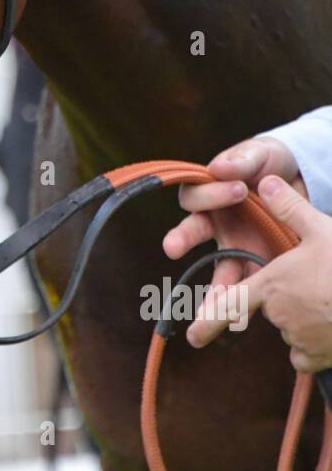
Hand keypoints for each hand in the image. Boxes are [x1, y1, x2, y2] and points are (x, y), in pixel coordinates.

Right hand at [163, 136, 305, 305]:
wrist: (297, 184)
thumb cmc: (268, 163)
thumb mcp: (258, 154)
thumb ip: (241, 159)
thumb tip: (217, 168)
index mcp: (210, 195)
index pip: (196, 197)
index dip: (212, 195)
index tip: (238, 189)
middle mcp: (216, 224)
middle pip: (192, 233)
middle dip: (182, 240)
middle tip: (171, 248)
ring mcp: (235, 248)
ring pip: (218, 272)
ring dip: (212, 291)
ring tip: (209, 310)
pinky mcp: (257, 266)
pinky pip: (248, 287)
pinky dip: (245, 303)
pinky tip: (243, 316)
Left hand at [184, 176, 331, 372]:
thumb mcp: (321, 229)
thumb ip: (291, 208)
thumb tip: (265, 182)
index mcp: (272, 283)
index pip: (231, 305)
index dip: (208, 322)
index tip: (192, 338)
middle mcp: (279, 314)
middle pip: (271, 308)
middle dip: (286, 298)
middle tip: (316, 283)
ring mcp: (299, 338)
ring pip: (291, 328)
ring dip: (303, 318)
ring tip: (328, 299)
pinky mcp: (318, 357)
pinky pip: (306, 353)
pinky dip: (314, 343)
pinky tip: (330, 326)